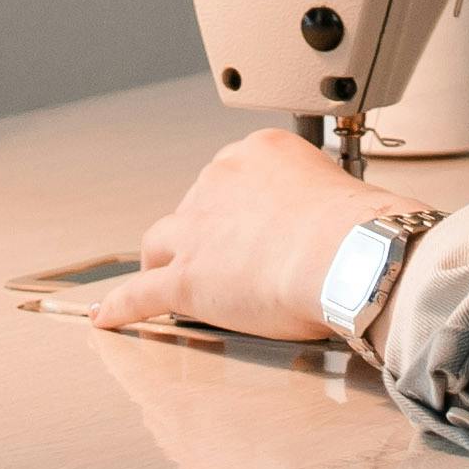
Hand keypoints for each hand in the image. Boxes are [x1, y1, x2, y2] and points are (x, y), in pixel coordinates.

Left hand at [72, 126, 388, 342]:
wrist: (351, 254)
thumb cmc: (361, 230)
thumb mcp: (343, 192)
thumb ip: (325, 205)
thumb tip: (342, 226)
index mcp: (258, 153)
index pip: (232, 178)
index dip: (237, 209)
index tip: (250, 226)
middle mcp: (220, 180)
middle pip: (194, 208)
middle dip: (202, 233)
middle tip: (226, 259)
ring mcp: (198, 229)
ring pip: (161, 243)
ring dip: (162, 261)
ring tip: (164, 279)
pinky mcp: (186, 278)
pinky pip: (141, 293)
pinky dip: (121, 305)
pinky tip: (108, 315)